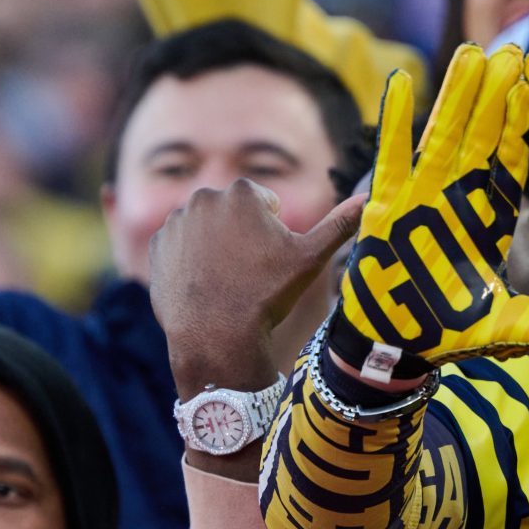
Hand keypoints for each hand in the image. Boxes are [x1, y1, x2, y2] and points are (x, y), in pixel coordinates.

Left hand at [149, 179, 364, 396]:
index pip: (264, 205)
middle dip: (242, 237)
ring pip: (207, 231)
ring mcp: (176, 222)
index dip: (273, 235)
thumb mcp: (311, 259)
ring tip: (227, 282)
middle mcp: (204, 198)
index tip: (269, 262)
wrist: (216, 335)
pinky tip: (204, 287)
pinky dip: (192, 263)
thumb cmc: (267, 295)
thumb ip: (340, 223)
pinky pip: (181, 249)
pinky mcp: (158, 246)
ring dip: (216, 248)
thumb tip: (370, 197)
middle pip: (233, 215)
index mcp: (242, 193)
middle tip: (249, 275)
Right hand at [329, 49, 528, 381]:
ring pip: (438, 136)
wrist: (397, 345)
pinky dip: (392, 122)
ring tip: (467, 53)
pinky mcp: (384, 207)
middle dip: (493, 95)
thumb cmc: (451, 333)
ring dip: (452, 95)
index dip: (522, 124)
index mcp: (489, 219)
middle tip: (511, 50)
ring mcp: (418, 198)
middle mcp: (455, 199)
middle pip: (478, 137)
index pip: (510, 162)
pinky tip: (397, 84)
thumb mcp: (510, 329)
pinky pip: (390, 157)